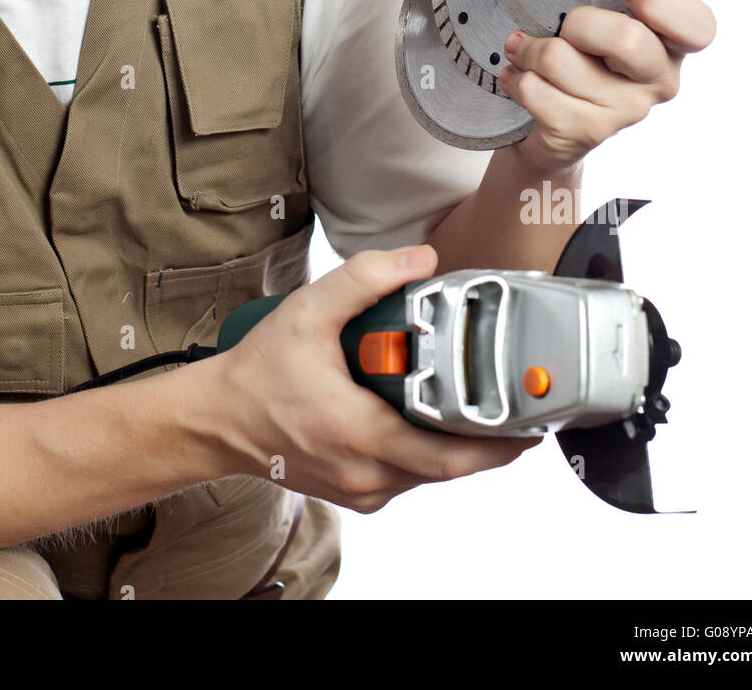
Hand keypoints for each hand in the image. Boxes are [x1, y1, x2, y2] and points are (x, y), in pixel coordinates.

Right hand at [205, 245, 540, 512]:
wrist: (219, 419)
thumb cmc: (259, 373)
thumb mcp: (308, 311)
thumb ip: (366, 279)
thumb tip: (420, 260)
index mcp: (362, 433)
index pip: (453, 454)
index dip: (500, 441)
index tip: (531, 419)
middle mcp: (368, 473)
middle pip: (453, 467)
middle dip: (490, 439)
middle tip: (519, 407)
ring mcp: (363, 488)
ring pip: (432, 473)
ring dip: (457, 442)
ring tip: (477, 401)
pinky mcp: (358, 491)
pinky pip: (409, 475)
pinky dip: (427, 449)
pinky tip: (429, 415)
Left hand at [498, 0, 716, 172]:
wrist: (556, 130)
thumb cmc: (583, 60)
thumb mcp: (604, 24)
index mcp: (671, 45)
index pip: (698, 26)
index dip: (662, 3)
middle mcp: (658, 80)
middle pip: (626, 39)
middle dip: (578, 23)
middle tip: (564, 29)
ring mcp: (625, 110)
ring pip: (559, 59)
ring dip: (529, 50)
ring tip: (527, 53)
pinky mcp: (586, 131)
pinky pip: (534, 89)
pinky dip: (514, 78)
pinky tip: (518, 78)